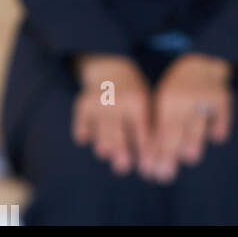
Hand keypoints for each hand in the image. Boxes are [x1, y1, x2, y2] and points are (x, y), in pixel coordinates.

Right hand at [71, 55, 152, 175]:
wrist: (110, 68)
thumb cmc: (134, 93)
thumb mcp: (146, 102)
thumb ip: (150, 127)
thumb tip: (156, 160)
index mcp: (138, 102)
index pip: (142, 133)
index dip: (144, 153)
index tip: (146, 168)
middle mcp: (117, 103)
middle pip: (119, 138)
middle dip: (122, 156)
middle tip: (123, 168)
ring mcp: (98, 105)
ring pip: (100, 137)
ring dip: (105, 149)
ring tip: (108, 154)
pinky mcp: (82, 106)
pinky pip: (81, 130)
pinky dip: (85, 135)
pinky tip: (88, 138)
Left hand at [140, 53, 232, 182]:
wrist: (205, 60)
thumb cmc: (178, 89)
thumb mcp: (164, 103)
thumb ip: (157, 130)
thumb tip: (149, 166)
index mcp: (167, 100)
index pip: (158, 133)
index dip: (153, 155)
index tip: (149, 173)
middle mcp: (184, 99)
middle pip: (174, 137)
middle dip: (167, 160)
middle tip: (164, 177)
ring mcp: (204, 99)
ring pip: (196, 135)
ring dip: (190, 148)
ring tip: (188, 156)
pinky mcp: (223, 99)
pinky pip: (220, 126)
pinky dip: (216, 132)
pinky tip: (212, 135)